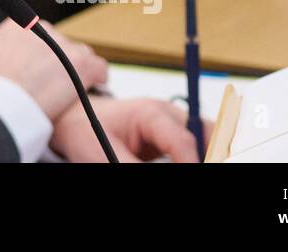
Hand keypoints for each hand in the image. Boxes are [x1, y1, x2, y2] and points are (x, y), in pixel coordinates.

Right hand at [0, 18, 108, 120]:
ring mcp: (64, 45)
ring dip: (73, 71)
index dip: (33, 56)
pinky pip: (98, 67)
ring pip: (77, 55)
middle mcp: (42, 29)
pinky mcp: (82, 64)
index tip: (31, 71)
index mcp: (17, 25)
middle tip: (45, 86)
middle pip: (56, 44)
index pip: (33, 36)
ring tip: (65, 92)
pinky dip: (96, 78)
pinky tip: (92, 88)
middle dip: (53, 63)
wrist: (1, 103)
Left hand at [50, 97, 203, 162]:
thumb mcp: (104, 153)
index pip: (183, 140)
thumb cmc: (84, 128)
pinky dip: (197, 156)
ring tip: (205, 164)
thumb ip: (131, 168)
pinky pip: (194, 147)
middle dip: (213, 153)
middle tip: (213, 164)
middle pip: (206, 134)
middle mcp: (167, 115)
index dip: (191, 162)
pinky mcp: (169, 137)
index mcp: (151, 113)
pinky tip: (192, 163)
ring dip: (207, 154)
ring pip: (206, 139)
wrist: (73, 119)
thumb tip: (159, 175)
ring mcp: (171, 124)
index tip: (190, 172)